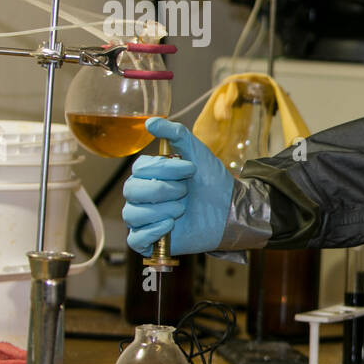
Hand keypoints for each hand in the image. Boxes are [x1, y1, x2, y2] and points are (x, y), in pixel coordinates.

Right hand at [122, 117, 232, 256]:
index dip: (166, 169)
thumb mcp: (197, 152)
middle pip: (132, 190)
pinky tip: (171, 225)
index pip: (140, 168)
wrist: (230, 209)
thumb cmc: (212, 182)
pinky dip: (153, 232)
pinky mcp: (150, 241)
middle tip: (186, 191)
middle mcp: (141, 195)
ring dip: (163, 210)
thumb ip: (176, 134)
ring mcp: (144, 218)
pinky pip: (136, 239)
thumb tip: (151, 122)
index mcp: (148, 174)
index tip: (190, 169)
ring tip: (183, 209)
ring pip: (133, 214)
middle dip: (164, 190)